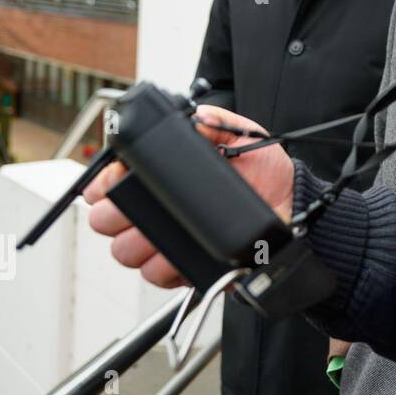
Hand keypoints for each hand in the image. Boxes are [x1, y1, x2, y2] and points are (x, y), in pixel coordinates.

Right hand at [83, 105, 294, 287]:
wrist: (292, 205)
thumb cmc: (266, 171)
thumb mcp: (242, 135)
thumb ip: (214, 122)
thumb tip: (193, 120)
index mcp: (161, 177)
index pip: (109, 183)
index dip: (103, 183)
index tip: (113, 181)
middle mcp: (157, 209)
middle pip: (105, 221)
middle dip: (111, 215)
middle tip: (133, 207)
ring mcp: (167, 239)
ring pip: (125, 251)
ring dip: (135, 243)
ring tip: (161, 230)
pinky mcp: (183, 266)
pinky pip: (155, 275)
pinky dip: (162, 267)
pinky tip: (179, 253)